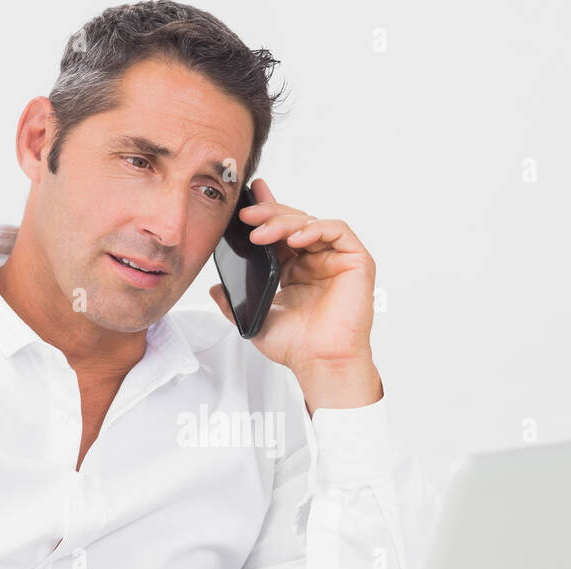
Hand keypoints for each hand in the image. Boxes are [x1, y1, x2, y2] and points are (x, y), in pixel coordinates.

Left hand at [208, 177, 376, 374]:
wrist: (320, 363)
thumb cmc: (296, 346)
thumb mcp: (254, 319)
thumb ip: (233, 303)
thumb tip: (215, 288)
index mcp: (294, 269)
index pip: (279, 232)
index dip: (265, 213)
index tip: (245, 203)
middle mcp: (315, 261)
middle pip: (293, 222)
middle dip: (268, 214)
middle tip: (246, 217)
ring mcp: (336, 259)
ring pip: (311, 222)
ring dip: (284, 222)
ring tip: (260, 234)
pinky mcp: (356, 261)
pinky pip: (338, 230)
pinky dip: (316, 228)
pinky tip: (295, 239)